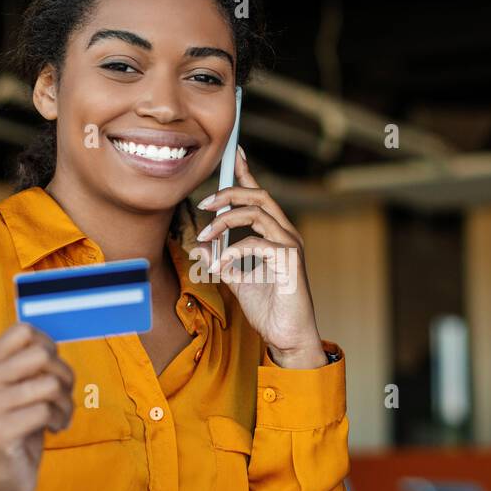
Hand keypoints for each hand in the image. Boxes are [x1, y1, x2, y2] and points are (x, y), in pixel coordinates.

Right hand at [0, 322, 74, 490]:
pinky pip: (45, 411)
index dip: (49, 346)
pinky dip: (60, 420)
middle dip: (64, 374)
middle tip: (62, 396)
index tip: (51, 370)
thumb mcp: (19, 390)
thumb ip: (30, 364)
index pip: (23, 331)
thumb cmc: (17, 428)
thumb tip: (51, 344)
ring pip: (49, 384)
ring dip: (65, 402)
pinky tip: (53, 430)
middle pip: (41, 355)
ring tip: (59, 416)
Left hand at [195, 145, 324, 368]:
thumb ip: (221, 261)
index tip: (234, 153)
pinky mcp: (289, 263)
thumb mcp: (236, 281)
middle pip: (259, 197)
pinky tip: (222, 264)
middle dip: (228, 193)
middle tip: (203, 203)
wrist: (287, 336)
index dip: (247, 173)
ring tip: (206, 236)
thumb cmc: (268, 309)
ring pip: (258, 214)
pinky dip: (234, 250)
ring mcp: (291, 247)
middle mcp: (286, 235)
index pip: (260, 196)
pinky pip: (258, 244)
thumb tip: (200, 246)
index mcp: (276, 235)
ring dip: (225, 220)